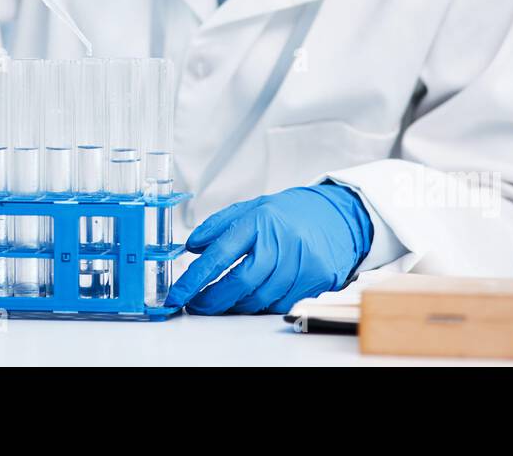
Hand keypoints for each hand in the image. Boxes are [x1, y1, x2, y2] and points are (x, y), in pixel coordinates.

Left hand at [165, 184, 372, 314]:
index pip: (220, 254)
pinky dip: (263, 305)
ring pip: (261, 298)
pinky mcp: (316, 277)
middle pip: (241, 282)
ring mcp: (301, 260)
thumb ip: (218, 225)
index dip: (195, 278)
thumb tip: (191, 246)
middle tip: (198, 304)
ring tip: (225, 300)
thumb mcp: (251, 207)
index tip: (178, 294)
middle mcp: (281, 240)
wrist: (334, 215)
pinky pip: (281, 303)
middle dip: (214, 299)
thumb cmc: (289, 213)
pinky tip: (255, 296)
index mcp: (259, 219)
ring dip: (237, 305)